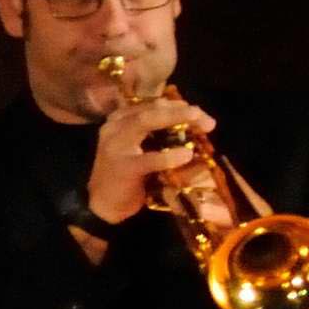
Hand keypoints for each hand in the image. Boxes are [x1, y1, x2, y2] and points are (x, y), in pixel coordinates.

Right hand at [86, 90, 209, 228]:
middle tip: (205, 119)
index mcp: (120, 120)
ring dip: (175, 120)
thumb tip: (192, 123)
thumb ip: (157, 133)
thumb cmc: (127, 173)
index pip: (152, 105)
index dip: (178, 105)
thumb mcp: (138, 147)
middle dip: (181, 111)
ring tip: (200, 126)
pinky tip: (186, 155)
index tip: (199, 112)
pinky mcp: (122, 167)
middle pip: (151, 109)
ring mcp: (115, 146)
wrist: (103, 204)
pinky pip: (148, 159)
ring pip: (145, 123)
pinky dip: (169, 156)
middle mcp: (114, 127)